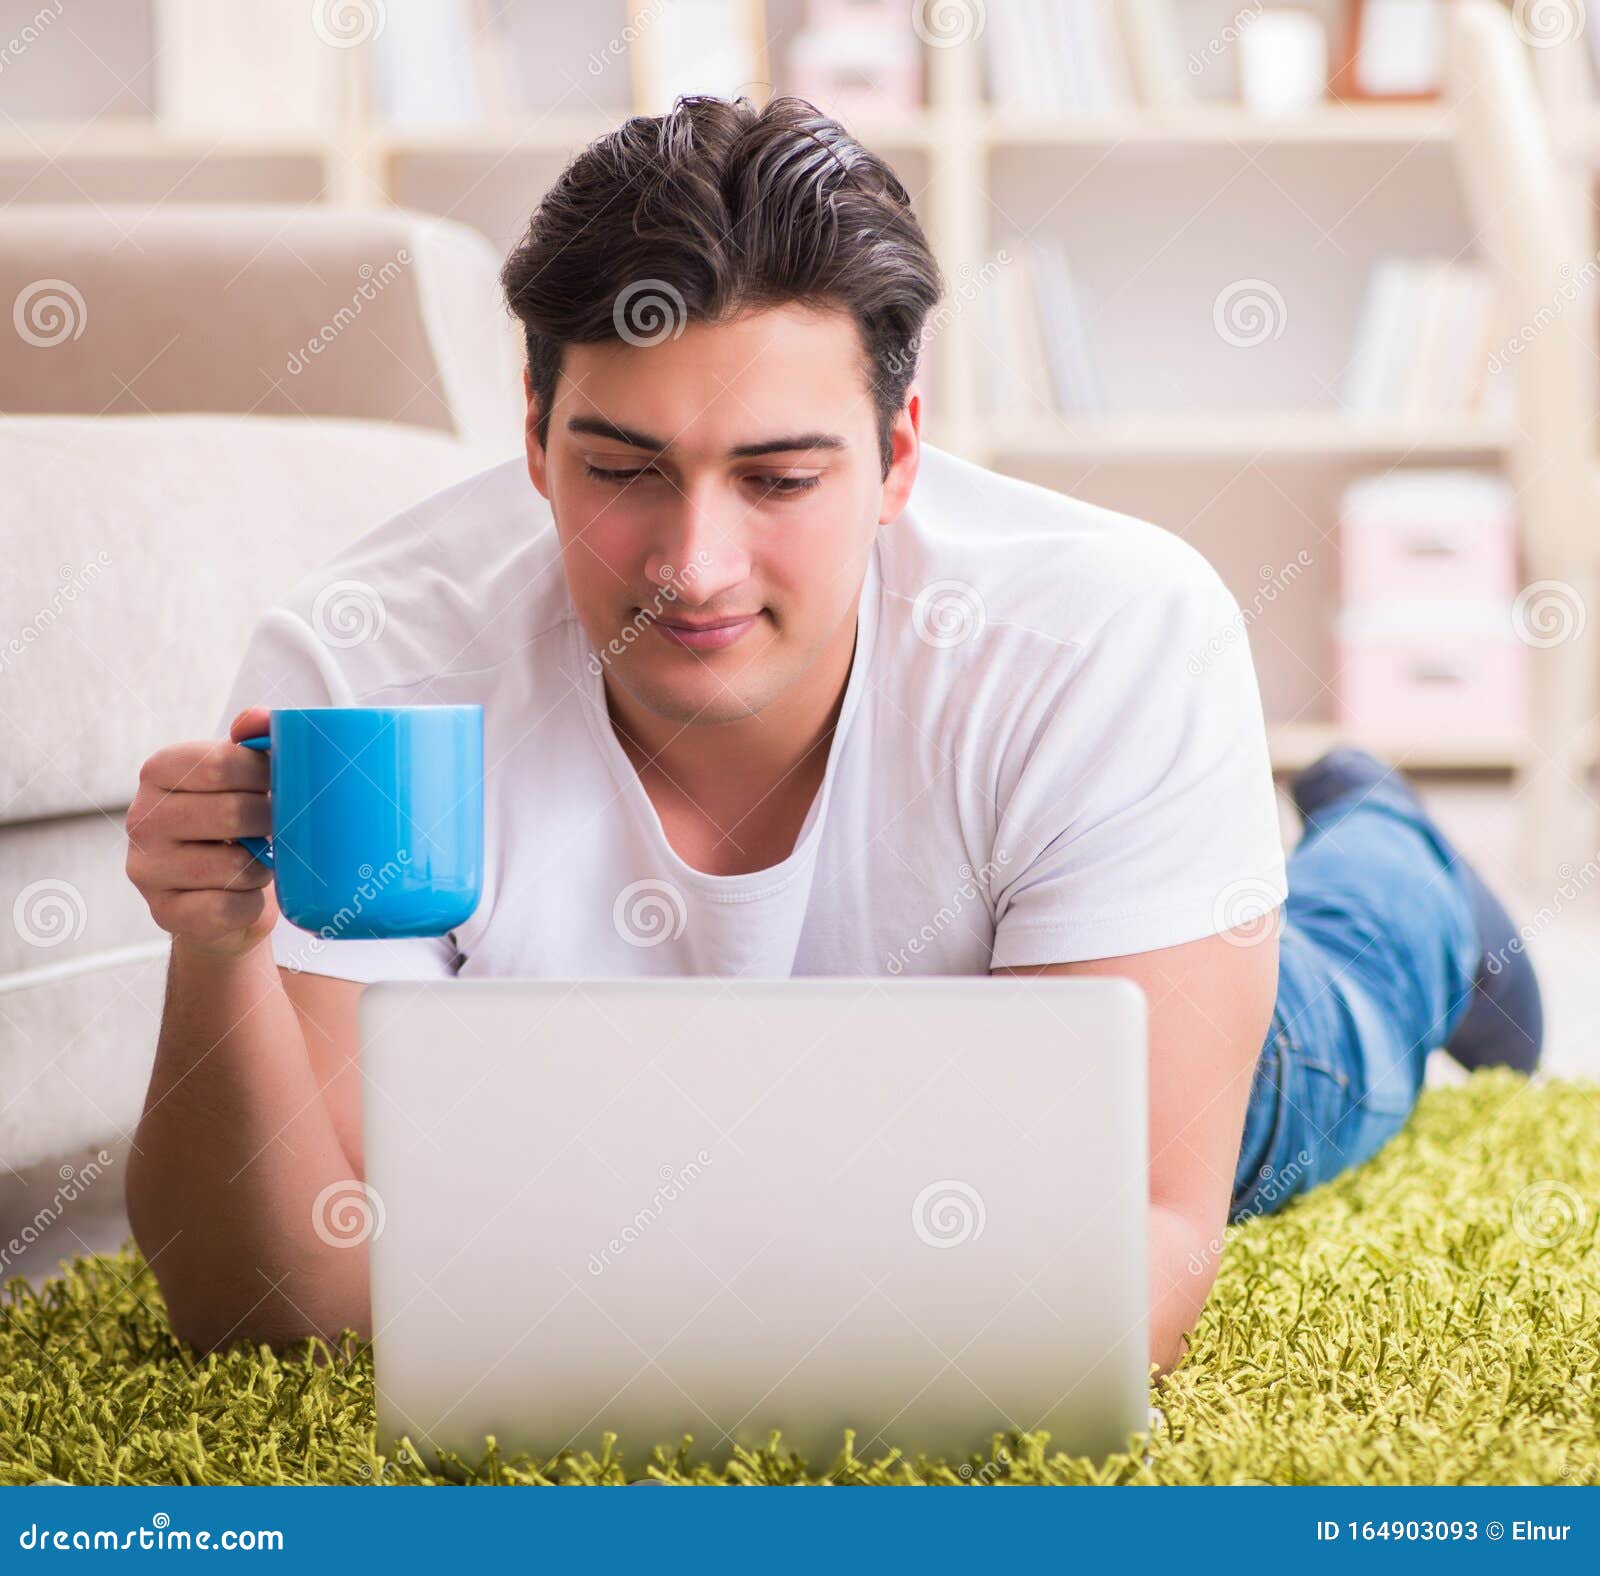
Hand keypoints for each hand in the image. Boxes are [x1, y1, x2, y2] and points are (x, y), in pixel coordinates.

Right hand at [125, 706, 277, 959]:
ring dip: (262, 866)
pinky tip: (245, 894)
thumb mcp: (244, 779)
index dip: (264, 775)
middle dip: (269, 823)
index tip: (280, 784)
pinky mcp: (162, 913)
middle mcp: (141, 817)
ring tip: (258, 860)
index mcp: (159, 771)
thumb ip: (252, 743)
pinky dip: (250, 904)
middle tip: (278, 827)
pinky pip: (227, 908)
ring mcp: (145, 868)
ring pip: (233, 865)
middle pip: (230, 814)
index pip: (219, 763)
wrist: (223, 899)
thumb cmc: (239, 827)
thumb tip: (260, 718)